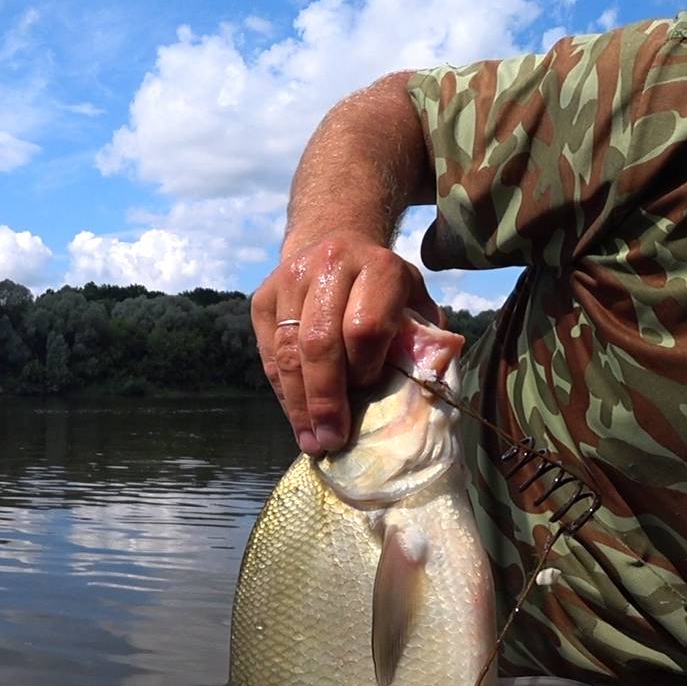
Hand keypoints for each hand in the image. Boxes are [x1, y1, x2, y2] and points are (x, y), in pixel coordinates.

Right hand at [251, 232, 439, 455]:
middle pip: (319, 343)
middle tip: (332, 440)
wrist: (338, 244)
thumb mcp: (417, 306)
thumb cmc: (386, 291)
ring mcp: (290, 279)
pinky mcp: (262, 297)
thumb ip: (424, 343)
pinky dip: (283, 391)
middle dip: (325, 399)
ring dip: (299, 404)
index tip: (369, 395)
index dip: (365, 368)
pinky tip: (298, 418)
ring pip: (287, 352)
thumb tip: (423, 391)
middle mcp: (329, 265)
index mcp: (378, 267)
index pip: (365, 327)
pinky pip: (269, 354)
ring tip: (312, 441)